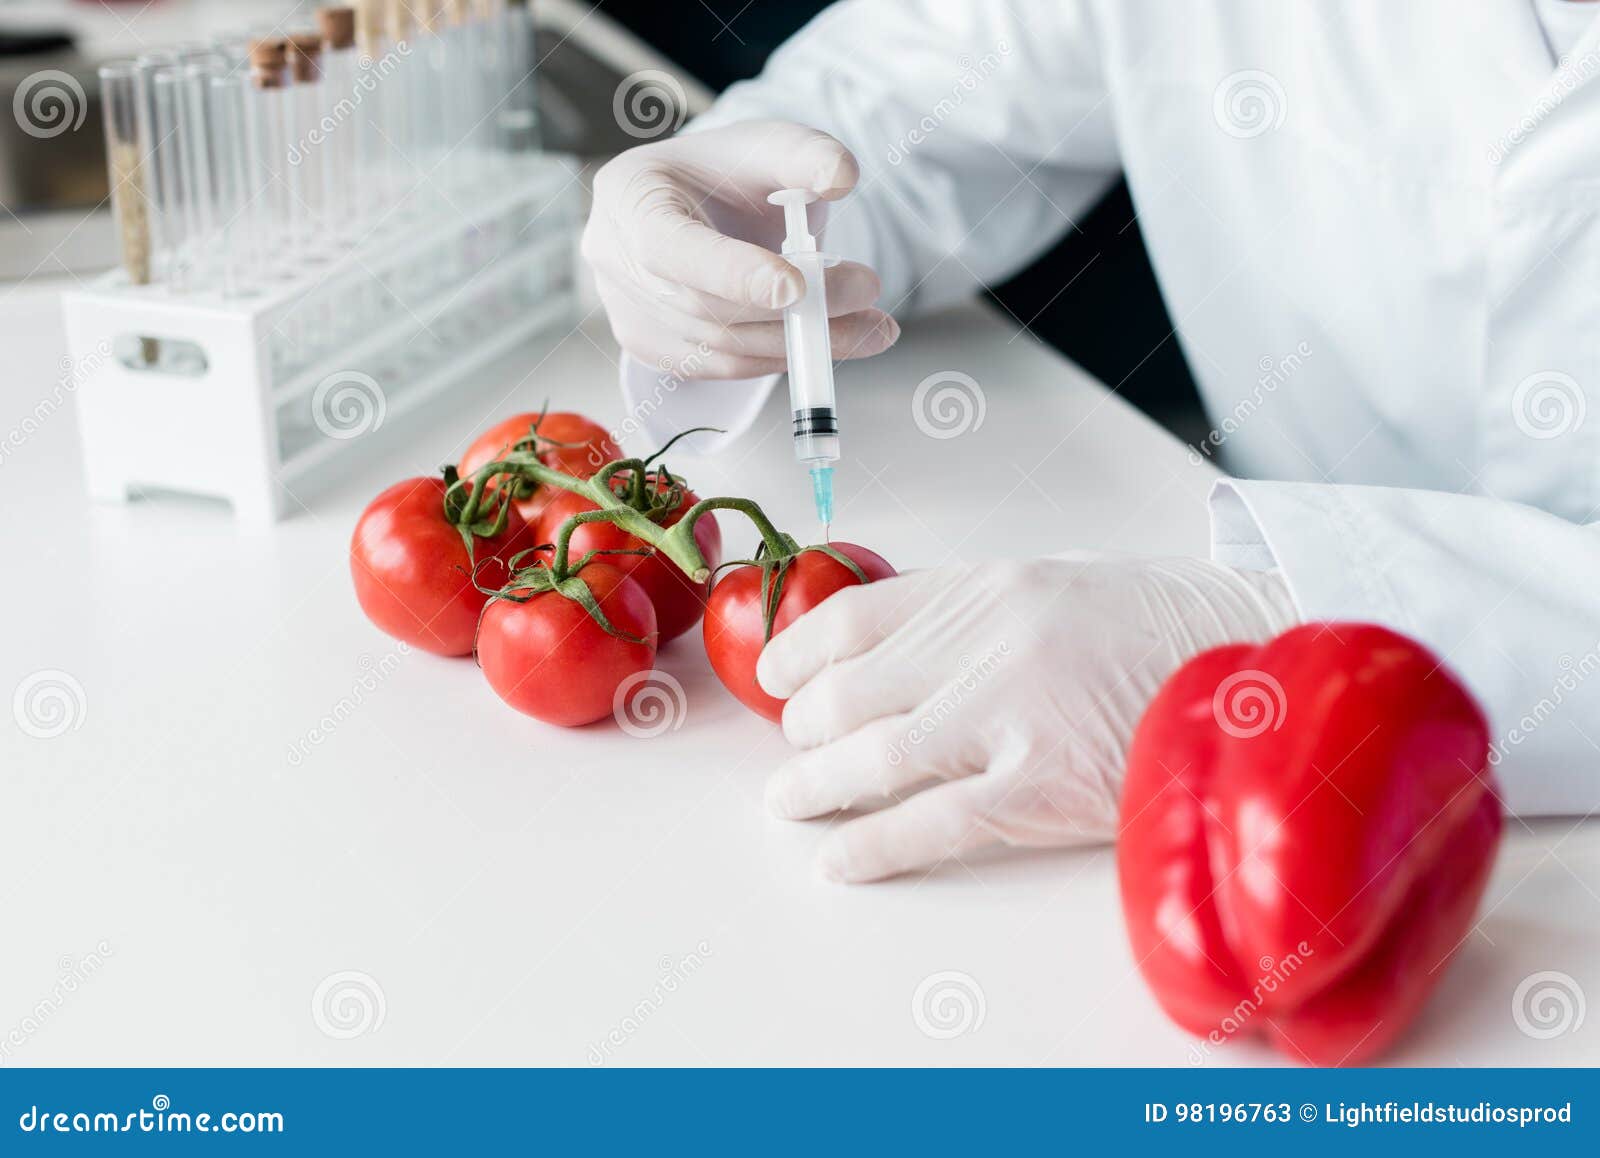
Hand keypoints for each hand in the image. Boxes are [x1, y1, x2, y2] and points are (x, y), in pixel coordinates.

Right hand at [581, 119, 899, 378]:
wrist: (706, 208)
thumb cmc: (732, 172)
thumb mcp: (771, 146)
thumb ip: (808, 154)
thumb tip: (843, 177)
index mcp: (628, 192)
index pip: (668, 244)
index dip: (730, 272)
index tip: (796, 288)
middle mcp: (614, 255)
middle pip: (703, 306)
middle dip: (792, 311)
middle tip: (867, 294)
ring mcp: (626, 309)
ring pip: (718, 347)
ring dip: (801, 344)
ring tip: (874, 327)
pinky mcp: (652, 347)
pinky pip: (722, 368)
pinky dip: (781, 358)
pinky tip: (831, 340)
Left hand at [755, 555, 1300, 881]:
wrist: (1261, 671)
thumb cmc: (1167, 632)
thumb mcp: (1063, 588)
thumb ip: (979, 615)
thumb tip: (901, 653)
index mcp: (988, 587)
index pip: (854, 614)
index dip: (798, 651)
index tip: (776, 677)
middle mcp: (987, 644)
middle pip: (851, 690)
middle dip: (805, 727)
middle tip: (795, 749)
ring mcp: (1010, 715)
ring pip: (873, 757)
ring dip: (815, 786)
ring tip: (788, 803)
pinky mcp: (1039, 787)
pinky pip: (928, 823)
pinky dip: (871, 845)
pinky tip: (837, 859)